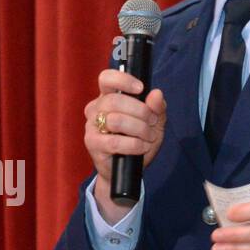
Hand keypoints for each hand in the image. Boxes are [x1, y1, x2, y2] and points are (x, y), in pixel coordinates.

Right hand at [83, 69, 166, 222]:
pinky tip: (142, 147)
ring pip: (116, 120)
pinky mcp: (92, 143)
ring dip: (139, 129)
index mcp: (108, 97)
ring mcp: (91, 126)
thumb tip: (156, 94)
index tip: (140, 88)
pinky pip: (114, 141)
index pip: (106, 78)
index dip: (123, 79)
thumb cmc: (138, 141)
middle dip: (140, 111)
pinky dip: (134, 144)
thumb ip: (157, 107)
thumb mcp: (154, 123)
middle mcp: (96, 109)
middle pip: (115, 100)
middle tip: (152, 121)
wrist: (128, 170)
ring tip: (148, 137)